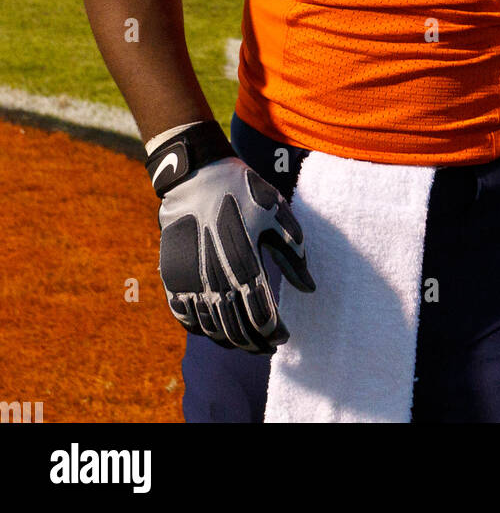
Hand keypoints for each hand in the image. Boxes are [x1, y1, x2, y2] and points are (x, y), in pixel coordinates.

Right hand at [154, 151, 314, 352]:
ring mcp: (191, 280)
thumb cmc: (243, 190)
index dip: (275, 334)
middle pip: (237, 332)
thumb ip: (294, 254)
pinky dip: (202, 329)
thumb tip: (309, 289)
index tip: (284, 335)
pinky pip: (185, 318)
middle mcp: (217, 278)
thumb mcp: (277, 213)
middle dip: (256, 344)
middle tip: (267, 345)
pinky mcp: (172, 276)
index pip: (263, 318)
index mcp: (246, 263)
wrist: (196, 174)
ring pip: (212, 329)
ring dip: (230, 341)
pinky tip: (215, 327)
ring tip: (245, 340)